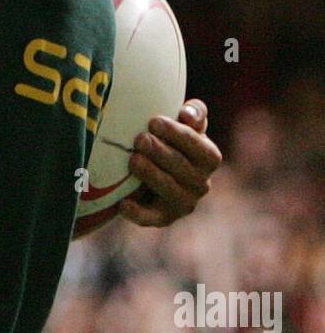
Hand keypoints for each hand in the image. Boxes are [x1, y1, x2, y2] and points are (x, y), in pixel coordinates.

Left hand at [118, 99, 221, 228]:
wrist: (154, 168)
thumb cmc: (172, 140)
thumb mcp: (184, 123)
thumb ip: (193, 113)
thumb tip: (187, 115)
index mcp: (209, 158)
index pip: (197, 146)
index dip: (176, 133)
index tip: (153, 121)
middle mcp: (202, 184)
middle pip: (181, 167)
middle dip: (160, 152)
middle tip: (140, 139)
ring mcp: (184, 204)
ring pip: (170, 191)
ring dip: (151, 174)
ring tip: (133, 159)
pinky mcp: (164, 218)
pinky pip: (151, 218)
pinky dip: (137, 213)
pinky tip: (123, 203)